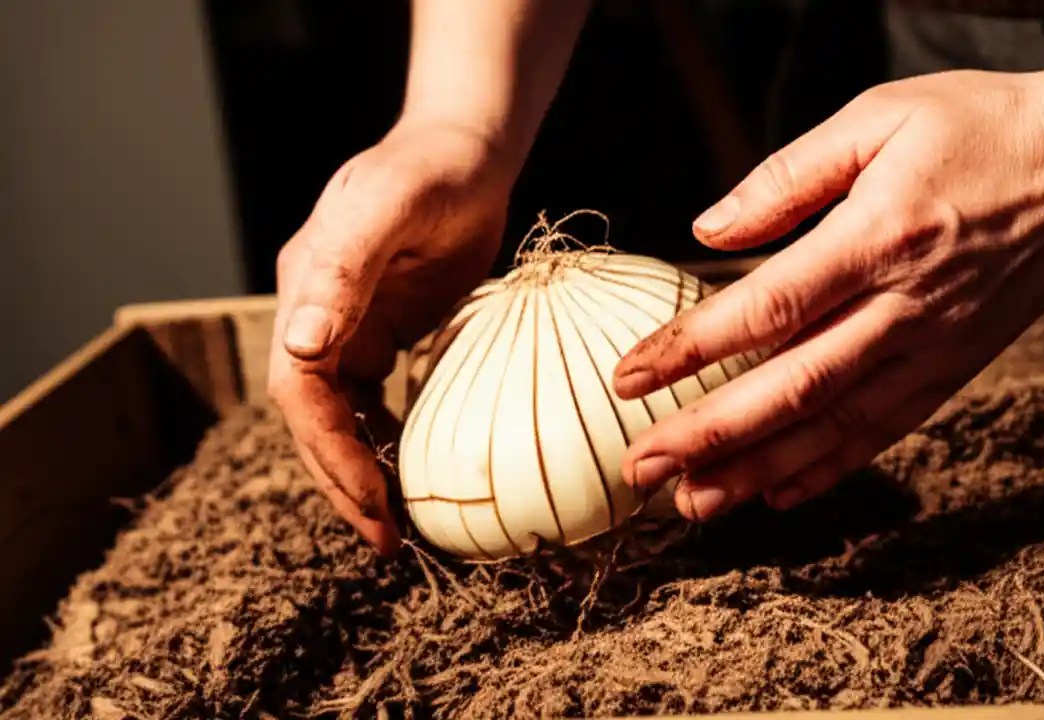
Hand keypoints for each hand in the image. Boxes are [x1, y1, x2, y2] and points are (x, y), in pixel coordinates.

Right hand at [268, 121, 514, 555]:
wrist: (463, 150)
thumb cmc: (433, 168)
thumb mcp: (390, 205)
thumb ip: (345, 270)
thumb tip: (300, 346)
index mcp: (306, 290)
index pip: (300, 391)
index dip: (330, 452)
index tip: (374, 500)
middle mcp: (316, 314)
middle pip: (312, 417)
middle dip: (341, 481)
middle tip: (384, 540)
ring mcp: (345, 324)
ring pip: (337, 417)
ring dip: (358, 470)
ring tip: (393, 524)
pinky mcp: (380, 330)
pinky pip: (368, 400)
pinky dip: (381, 439)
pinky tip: (405, 471)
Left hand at [612, 69, 1043, 519]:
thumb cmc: (981, 128)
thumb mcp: (880, 115)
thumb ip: (788, 176)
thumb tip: (709, 228)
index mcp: (879, 236)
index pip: (767, 307)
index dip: (691, 349)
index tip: (627, 378)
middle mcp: (907, 306)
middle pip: (793, 386)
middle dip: (709, 433)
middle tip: (640, 469)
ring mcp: (934, 347)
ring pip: (834, 426)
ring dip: (757, 470)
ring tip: (691, 503)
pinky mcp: (954, 369)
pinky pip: (884, 430)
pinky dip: (828, 468)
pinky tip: (776, 493)